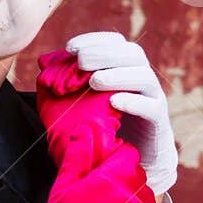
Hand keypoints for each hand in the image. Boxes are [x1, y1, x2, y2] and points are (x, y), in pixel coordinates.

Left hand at [67, 31, 178, 197]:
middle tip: (81, 61)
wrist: (136, 161)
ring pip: (144, 77)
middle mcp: (142, 79)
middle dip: (104, 54)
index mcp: (126, 69)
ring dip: (118, 75)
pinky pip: (151, 107)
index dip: (95, 41)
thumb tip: (44, 63)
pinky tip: (113, 103)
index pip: (116, 43)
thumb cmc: (107, 126)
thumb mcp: (85, 101)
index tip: (71, 47)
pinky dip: (133, 103)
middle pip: (132, 54)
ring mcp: (153, 98)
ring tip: (94, 81)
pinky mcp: (158, 122)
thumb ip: (68, 82)